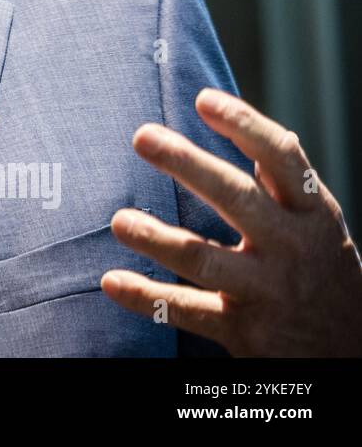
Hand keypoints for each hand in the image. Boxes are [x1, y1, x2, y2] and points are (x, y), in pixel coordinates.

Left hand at [101, 87, 361, 354]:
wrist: (351, 350)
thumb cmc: (319, 268)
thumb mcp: (316, 222)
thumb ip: (283, 182)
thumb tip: (250, 124)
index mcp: (310, 212)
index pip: (282, 158)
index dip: (245, 125)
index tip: (203, 99)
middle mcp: (290, 246)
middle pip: (236, 198)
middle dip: (188, 164)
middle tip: (143, 136)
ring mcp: (266, 290)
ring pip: (205, 258)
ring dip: (158, 238)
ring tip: (119, 220)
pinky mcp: (243, 330)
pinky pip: (187, 312)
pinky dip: (147, 298)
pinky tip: (112, 281)